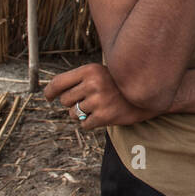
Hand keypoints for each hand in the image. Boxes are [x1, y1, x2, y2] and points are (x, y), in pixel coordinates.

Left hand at [42, 62, 159, 130]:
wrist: (146, 94)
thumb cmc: (118, 84)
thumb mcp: (99, 74)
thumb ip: (77, 80)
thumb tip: (49, 92)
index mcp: (90, 70)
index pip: (58, 83)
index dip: (49, 92)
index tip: (48, 97)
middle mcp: (93, 84)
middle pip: (65, 101)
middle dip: (73, 103)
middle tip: (89, 100)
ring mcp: (99, 100)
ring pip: (74, 114)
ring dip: (82, 114)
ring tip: (98, 107)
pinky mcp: (105, 116)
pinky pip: (85, 125)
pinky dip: (91, 123)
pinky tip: (103, 115)